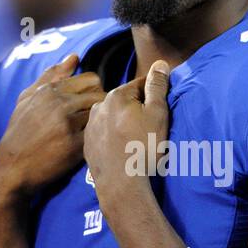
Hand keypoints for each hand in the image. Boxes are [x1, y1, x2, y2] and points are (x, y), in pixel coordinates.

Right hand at [0, 54, 104, 199]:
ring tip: (95, 131)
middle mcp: (59, 103)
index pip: (92, 79)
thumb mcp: (27, 99)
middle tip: (95, 120)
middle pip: (101, 95)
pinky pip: (98, 134)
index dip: (94, 92)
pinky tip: (91, 144)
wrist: (11, 168)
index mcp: (49, 90)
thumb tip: (74, 57)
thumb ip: (51, 76)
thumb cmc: (19, 132)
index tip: (89, 105)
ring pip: (103, 114)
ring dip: (102, 122)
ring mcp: (68, 124)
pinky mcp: (75, 146)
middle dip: (101, 107)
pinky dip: (98, 139)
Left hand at [84, 60, 169, 193]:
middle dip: (137, 109)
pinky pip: (103, 134)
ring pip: (112, 117)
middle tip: (149, 129)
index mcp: (116, 95)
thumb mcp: (157, 114)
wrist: (120, 184)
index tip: (160, 109)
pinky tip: (121, 149)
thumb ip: (158, 86)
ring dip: (123, 123)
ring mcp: (90, 126)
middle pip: (125, 101)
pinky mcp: (87, 145)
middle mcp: (98, 106)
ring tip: (135, 140)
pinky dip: (112, 137)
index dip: (154, 96)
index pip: (141, 85)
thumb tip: (160, 63)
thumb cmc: (143, 147)